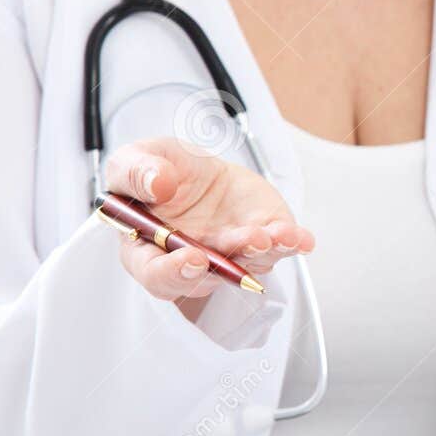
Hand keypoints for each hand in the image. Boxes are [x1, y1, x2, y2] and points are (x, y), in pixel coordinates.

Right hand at [102, 137, 314, 302]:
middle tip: (244, 243)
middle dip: (228, 263)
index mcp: (148, 249)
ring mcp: (230, 255)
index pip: (157, 274)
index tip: (192, 257)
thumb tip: (156, 184)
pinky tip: (300, 238)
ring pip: (247, 264)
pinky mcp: (262, 242)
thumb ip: (135, 172)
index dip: (173, 272)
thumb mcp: (137, 159)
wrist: (202, 169)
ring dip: (262, 252)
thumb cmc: (163, 172)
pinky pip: (279, 249)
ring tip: (273, 235)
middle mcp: (191, 262)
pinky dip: (292, 244)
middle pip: (207, 276)